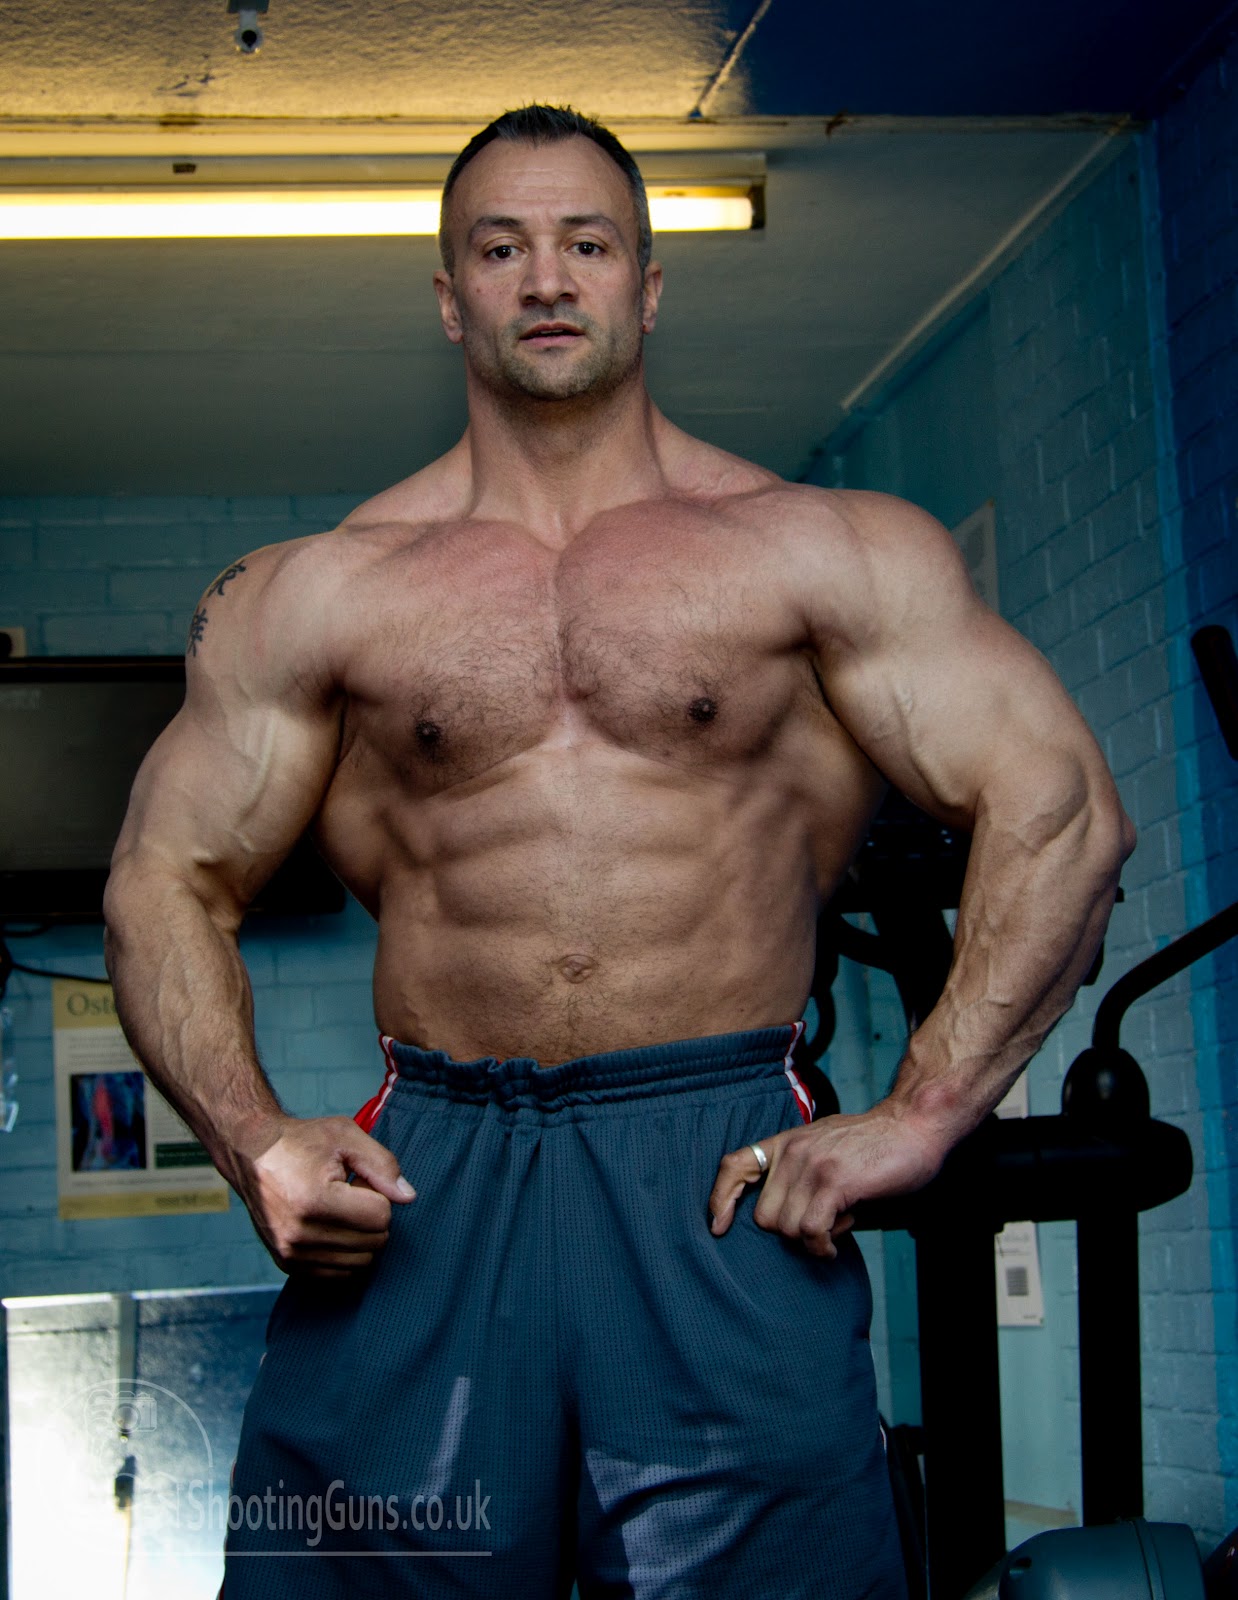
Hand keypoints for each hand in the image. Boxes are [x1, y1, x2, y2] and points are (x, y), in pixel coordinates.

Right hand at [232, 1113, 415, 1277]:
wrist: (251, 1153)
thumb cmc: (300, 1141)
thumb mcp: (345, 1137)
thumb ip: (382, 1164)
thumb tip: (408, 1197)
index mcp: (315, 1201)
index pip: (381, 1216)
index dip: (379, 1194)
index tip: (359, 1179)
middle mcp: (300, 1234)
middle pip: (374, 1242)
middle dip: (371, 1216)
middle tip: (350, 1192)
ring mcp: (292, 1253)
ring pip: (360, 1262)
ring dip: (359, 1236)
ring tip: (338, 1207)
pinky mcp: (287, 1263)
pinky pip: (339, 1273)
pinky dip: (345, 1253)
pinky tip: (331, 1225)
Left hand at [708, 1103, 943, 1258]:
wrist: (913, 1125)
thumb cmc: (874, 1145)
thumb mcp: (825, 1148)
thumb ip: (800, 1174)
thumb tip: (784, 1220)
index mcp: (787, 1142)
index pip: (735, 1164)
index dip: (721, 1198)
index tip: (719, 1226)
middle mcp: (792, 1151)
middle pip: (765, 1216)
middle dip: (790, 1232)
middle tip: (823, 1222)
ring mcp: (811, 1165)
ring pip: (787, 1228)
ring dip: (813, 1238)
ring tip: (839, 1220)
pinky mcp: (834, 1181)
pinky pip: (811, 1231)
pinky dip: (822, 1246)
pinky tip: (835, 1243)